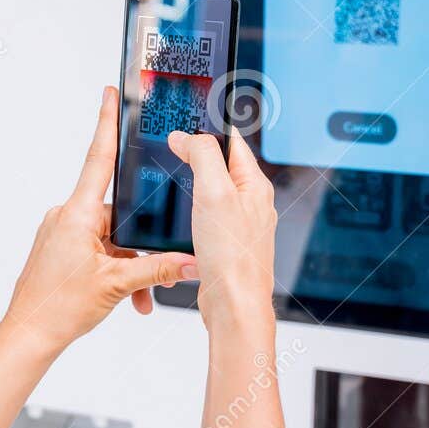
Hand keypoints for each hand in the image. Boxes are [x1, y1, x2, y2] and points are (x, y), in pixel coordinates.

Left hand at [0, 88, 195, 355]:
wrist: (28, 334)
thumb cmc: (59, 307)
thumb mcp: (117, 284)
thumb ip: (158, 269)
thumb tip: (190, 261)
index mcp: (78, 213)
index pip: (99, 158)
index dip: (107, 123)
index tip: (111, 94)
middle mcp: (68, 216)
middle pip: (119, 214)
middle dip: (141, 244)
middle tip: (155, 271)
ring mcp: (62, 233)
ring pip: (111, 239)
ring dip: (129, 265)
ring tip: (136, 296)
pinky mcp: (60, 249)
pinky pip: (97, 251)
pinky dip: (114, 271)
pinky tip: (125, 297)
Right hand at [166, 126, 275, 338]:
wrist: (234, 305)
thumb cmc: (232, 257)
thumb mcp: (214, 192)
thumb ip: (203, 156)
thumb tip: (186, 137)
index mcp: (254, 185)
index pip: (233, 142)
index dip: (208, 129)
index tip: (185, 122)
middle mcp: (251, 203)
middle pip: (223, 166)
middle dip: (198, 155)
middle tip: (174, 147)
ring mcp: (239, 225)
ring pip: (214, 193)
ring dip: (194, 184)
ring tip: (175, 176)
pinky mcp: (226, 244)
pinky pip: (208, 217)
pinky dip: (192, 211)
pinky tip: (181, 217)